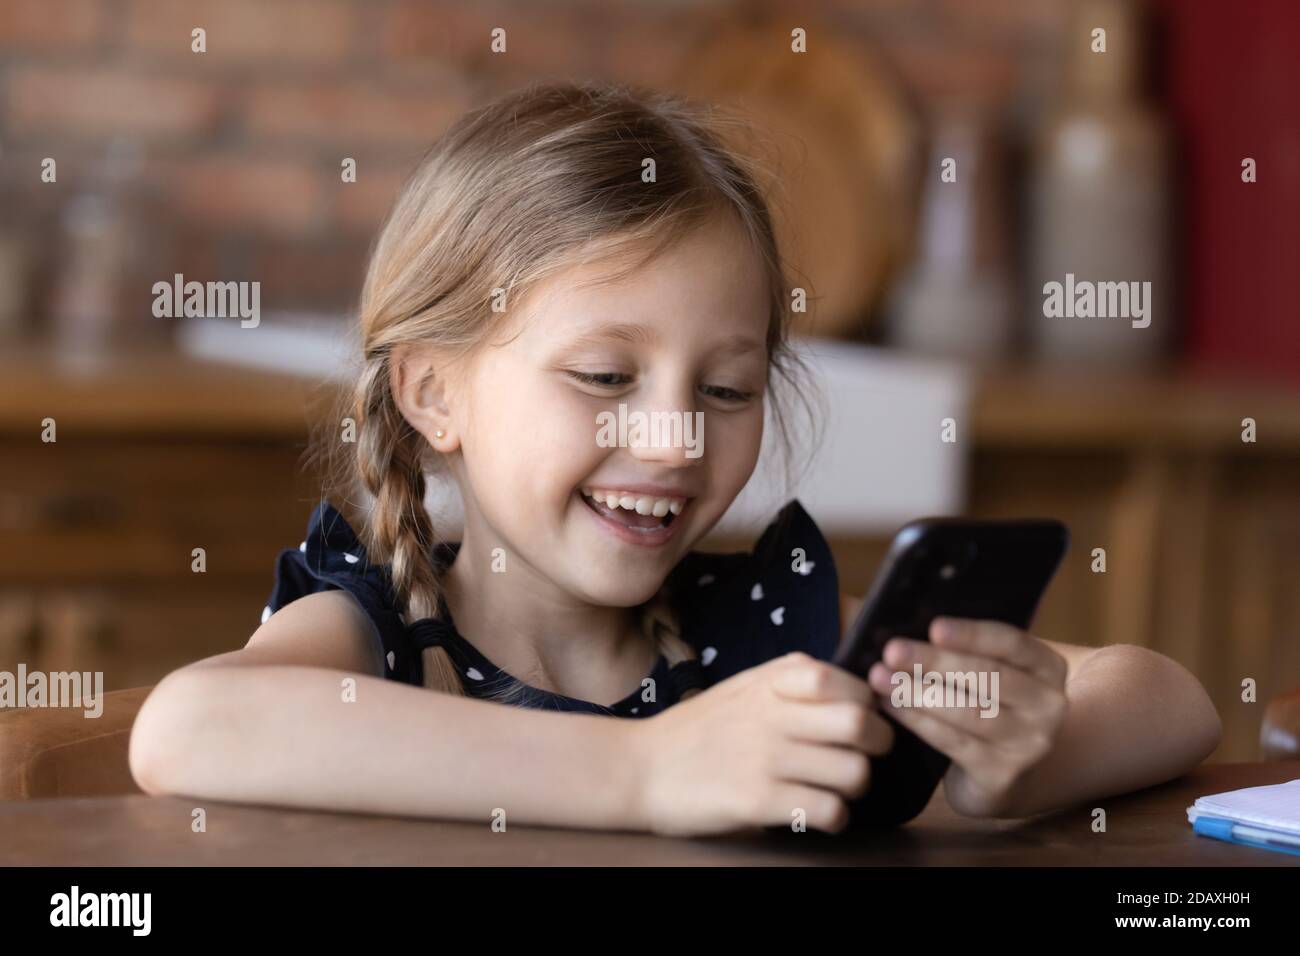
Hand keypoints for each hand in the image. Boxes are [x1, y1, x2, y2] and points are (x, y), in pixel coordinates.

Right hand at [628, 651, 894, 836]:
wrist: (640, 766)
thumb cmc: (699, 729)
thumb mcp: (743, 687)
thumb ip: (793, 682)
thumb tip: (856, 691)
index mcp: (772, 682)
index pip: (847, 681)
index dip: (869, 702)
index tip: (864, 717)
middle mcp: (772, 715)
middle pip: (862, 724)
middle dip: (878, 744)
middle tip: (865, 754)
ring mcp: (766, 757)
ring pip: (854, 772)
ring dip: (855, 786)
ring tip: (837, 788)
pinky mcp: (758, 800)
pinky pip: (828, 810)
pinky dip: (835, 817)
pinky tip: (818, 813)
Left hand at [866, 617, 1067, 817]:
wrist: (1005, 775)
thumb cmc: (987, 705)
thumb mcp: (991, 674)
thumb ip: (968, 649)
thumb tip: (911, 621)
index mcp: (1047, 668)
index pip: (1012, 643)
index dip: (972, 634)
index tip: (934, 627)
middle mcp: (1048, 705)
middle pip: (988, 676)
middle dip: (935, 662)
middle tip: (893, 651)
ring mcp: (1028, 744)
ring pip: (968, 711)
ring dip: (918, 692)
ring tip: (881, 677)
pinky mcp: (1001, 774)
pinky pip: (953, 741)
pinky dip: (916, 720)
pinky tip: (889, 705)